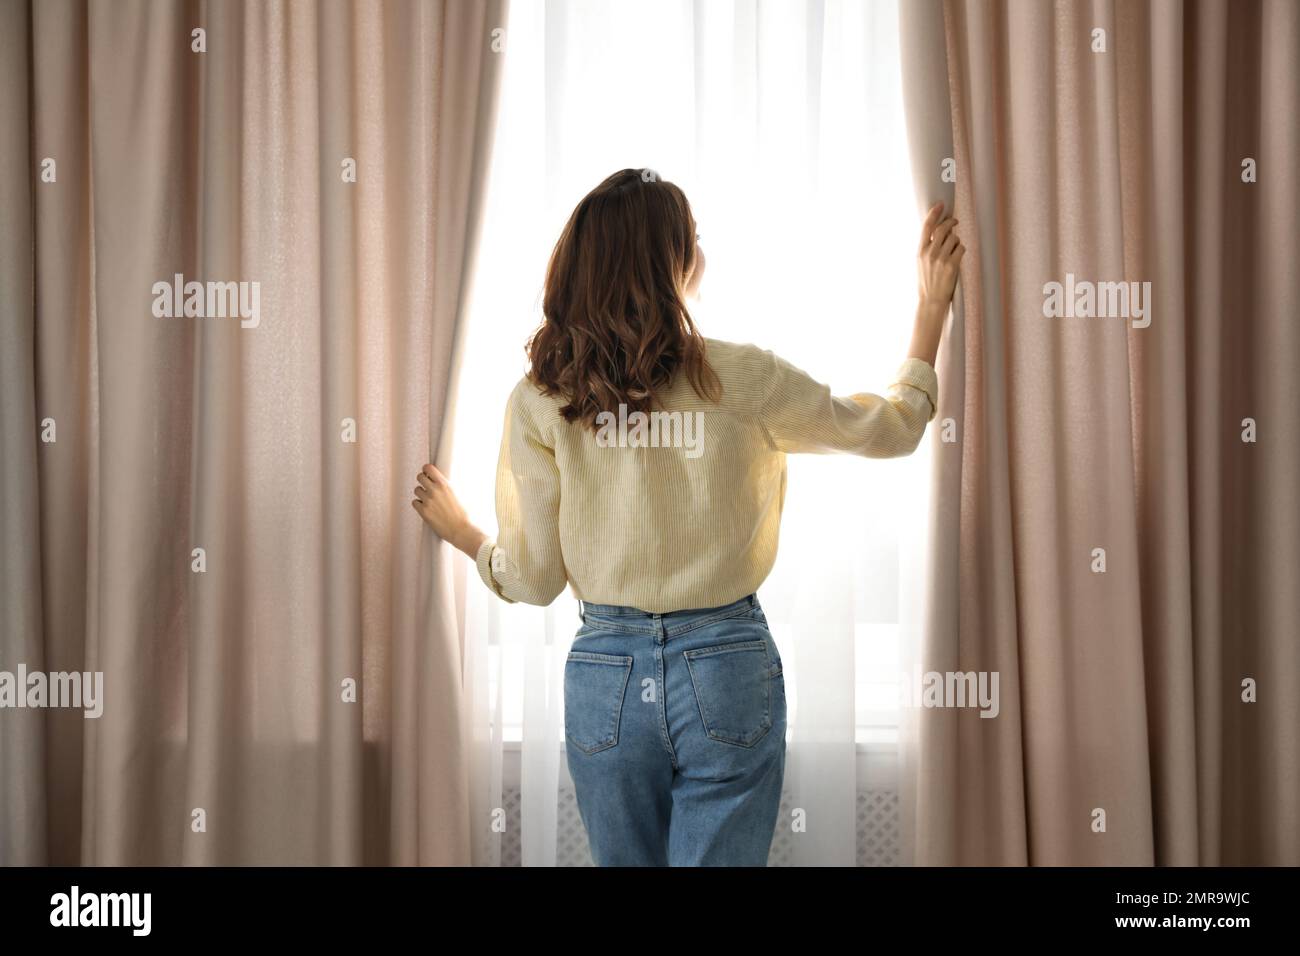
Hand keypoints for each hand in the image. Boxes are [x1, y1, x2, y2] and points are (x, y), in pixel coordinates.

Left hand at [412, 464, 486, 557]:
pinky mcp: (423, 511)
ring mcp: (428, 501)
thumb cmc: (462, 513)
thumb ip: (445, 485)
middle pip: (419, 477)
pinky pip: (414, 502)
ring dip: (421, 494)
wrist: (461, 529)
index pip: (428, 468)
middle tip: (427, 487)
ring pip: (416, 490)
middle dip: (422, 481)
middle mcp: (435, 490)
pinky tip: (427, 508)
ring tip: (429, 500)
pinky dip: (419, 505)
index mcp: (444, 484)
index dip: (426, 470)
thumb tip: (437, 479)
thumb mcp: (457, 493)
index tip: (427, 474)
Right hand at [916, 200, 964, 315]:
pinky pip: (961, 248)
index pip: (927, 227)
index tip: (940, 205)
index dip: (934, 213)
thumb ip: (928, 248)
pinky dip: (961, 250)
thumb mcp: (921, 263)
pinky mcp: (952, 265)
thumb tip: (939, 232)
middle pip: (942, 229)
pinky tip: (957, 256)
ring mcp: (941, 259)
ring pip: (954, 238)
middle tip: (955, 221)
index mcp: (920, 251)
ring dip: (956, 240)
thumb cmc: (927, 282)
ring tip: (953, 248)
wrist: (931, 301)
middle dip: (951, 222)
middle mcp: (930, 253)